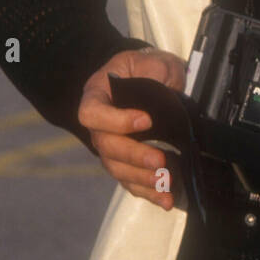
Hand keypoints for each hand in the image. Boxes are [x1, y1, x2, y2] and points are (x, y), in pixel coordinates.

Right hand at [78, 47, 186, 209]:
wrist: (150, 79)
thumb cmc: (147, 68)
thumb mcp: (151, 61)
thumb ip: (155, 72)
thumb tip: (167, 93)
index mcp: (98, 95)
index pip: (92, 113)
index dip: (115, 121)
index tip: (147, 121)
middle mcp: (99, 125)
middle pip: (106, 147)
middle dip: (134, 156)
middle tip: (161, 161)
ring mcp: (110, 146)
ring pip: (117, 169)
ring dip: (141, 179)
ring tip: (166, 183)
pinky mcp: (125, 163)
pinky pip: (131, 182)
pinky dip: (148, 192)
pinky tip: (166, 198)